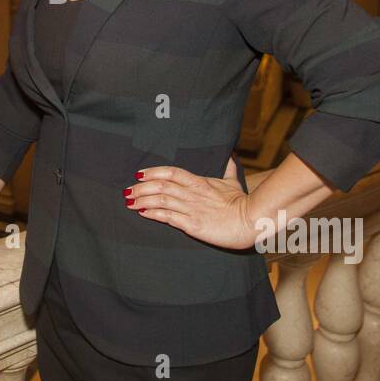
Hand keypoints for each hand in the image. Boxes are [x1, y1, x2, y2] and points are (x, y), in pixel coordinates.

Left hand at [125, 152, 258, 250]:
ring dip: (142, 200)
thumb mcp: (233, 182)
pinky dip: (153, 213)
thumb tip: (229, 155)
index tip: (139, 174)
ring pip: (161, 199)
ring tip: (129, 202)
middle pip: (161, 185)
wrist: (252, 221)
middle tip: (127, 190)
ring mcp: (192, 208)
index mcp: (200, 182)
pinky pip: (168, 217)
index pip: (172, 172)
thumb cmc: (242, 202)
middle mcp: (193, 193)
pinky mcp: (193, 225)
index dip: (153, 172)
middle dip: (141, 187)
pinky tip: (143, 213)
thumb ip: (228, 169)